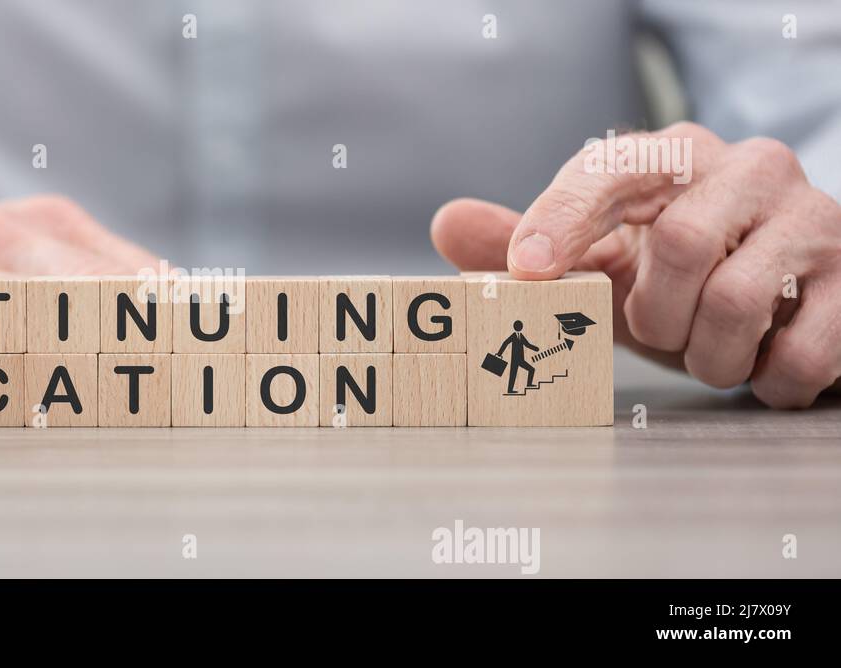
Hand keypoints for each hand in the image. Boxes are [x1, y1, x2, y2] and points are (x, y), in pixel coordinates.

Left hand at [431, 122, 840, 407]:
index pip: (613, 166)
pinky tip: (762, 366)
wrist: (790, 302)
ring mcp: (813, 221)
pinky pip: (802, 351)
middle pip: (684, 242)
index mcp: (674, 158)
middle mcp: (749, 170)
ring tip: (709, 351)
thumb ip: (522, 245)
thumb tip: (447, 223)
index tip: (528, 273)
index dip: (564, 219)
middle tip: (656, 329)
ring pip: (740, 299)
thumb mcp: (599, 262)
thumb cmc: (679, 279)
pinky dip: (766, 381)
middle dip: (655, 313)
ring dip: (708, 355)